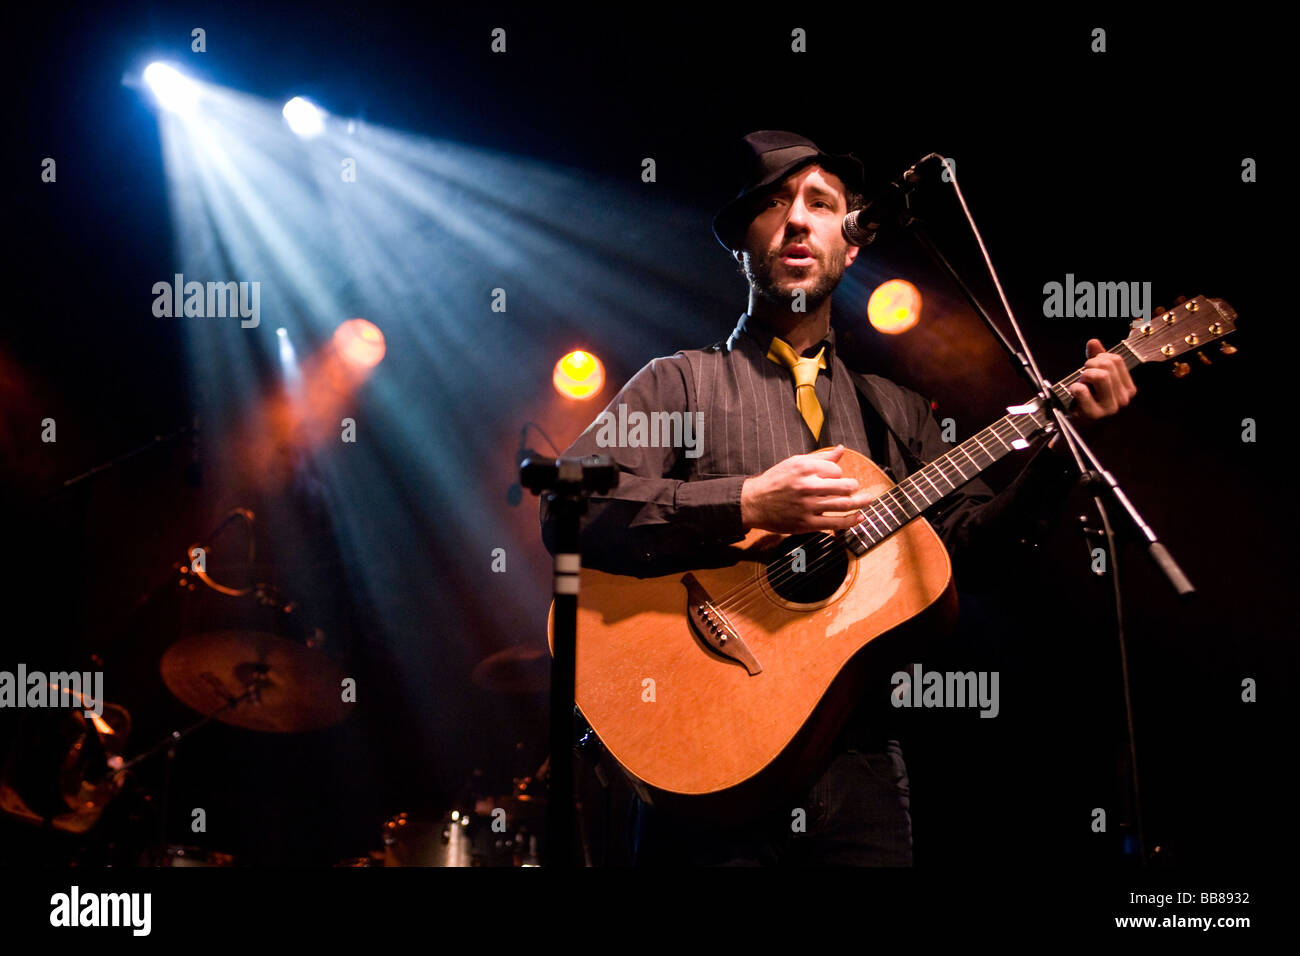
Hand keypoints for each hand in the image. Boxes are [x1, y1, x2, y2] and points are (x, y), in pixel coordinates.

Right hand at [740, 445, 874, 532]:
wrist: (754, 503)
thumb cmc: (775, 481)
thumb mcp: (794, 462)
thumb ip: (820, 458)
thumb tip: (841, 450)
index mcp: (805, 468)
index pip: (836, 470)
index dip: (839, 474)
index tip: (834, 478)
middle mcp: (808, 486)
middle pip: (845, 485)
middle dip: (854, 487)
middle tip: (857, 489)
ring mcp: (808, 506)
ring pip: (844, 504)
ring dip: (860, 503)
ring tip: (868, 500)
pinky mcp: (807, 524)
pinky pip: (835, 523)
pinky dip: (850, 521)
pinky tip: (858, 518)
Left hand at [1066, 339, 1136, 425]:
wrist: (1079, 432)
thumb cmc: (1088, 404)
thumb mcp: (1095, 381)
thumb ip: (1096, 361)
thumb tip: (1094, 341)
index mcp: (1128, 389)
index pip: (1116, 360)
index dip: (1099, 358)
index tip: (1091, 366)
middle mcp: (1123, 399)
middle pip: (1107, 365)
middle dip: (1089, 366)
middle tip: (1083, 375)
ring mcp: (1111, 408)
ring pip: (1100, 376)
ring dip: (1084, 376)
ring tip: (1080, 383)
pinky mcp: (1095, 415)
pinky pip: (1082, 390)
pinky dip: (1074, 388)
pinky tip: (1074, 394)